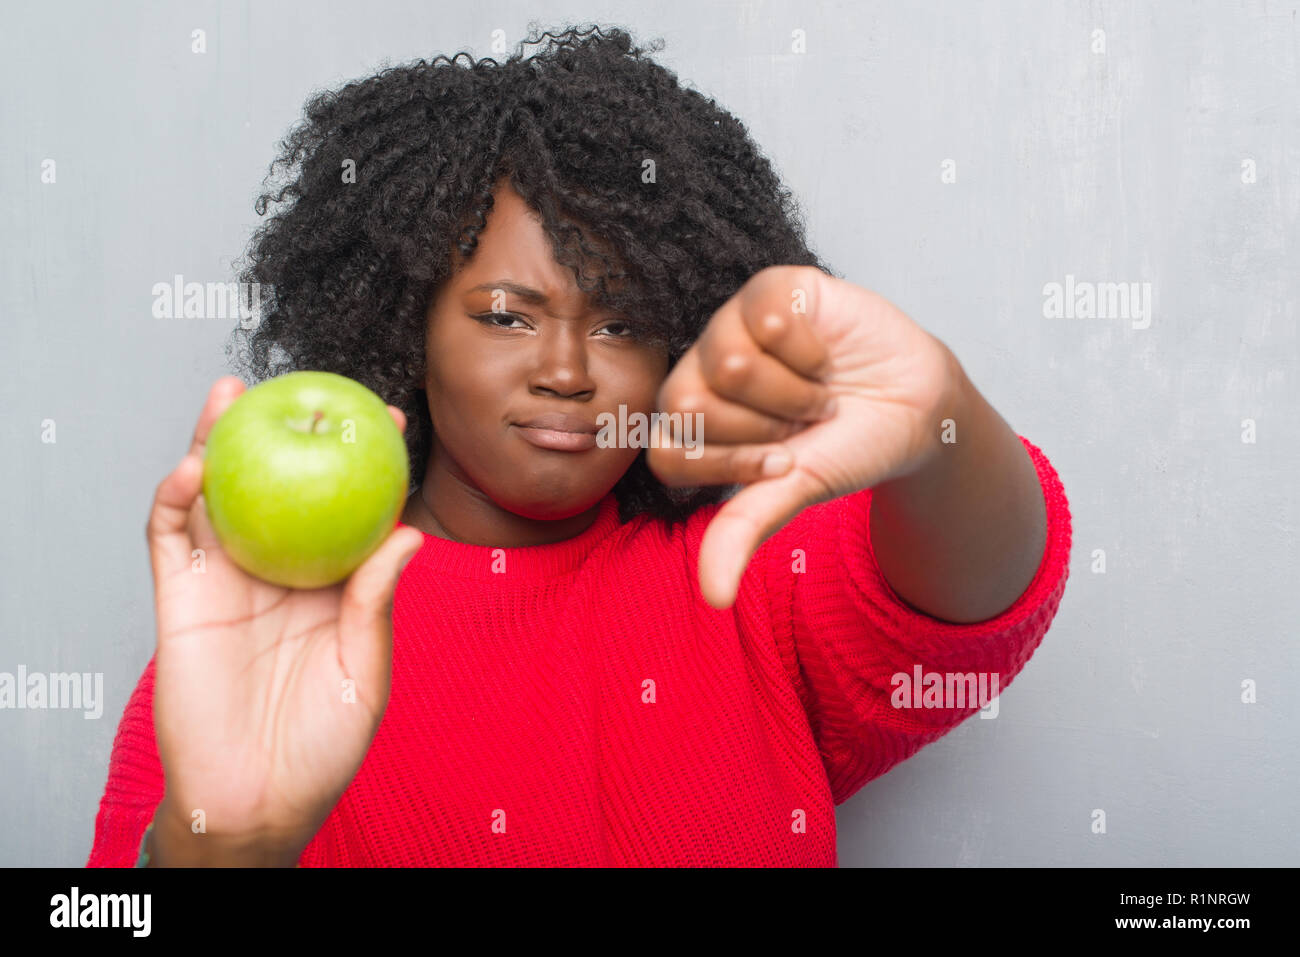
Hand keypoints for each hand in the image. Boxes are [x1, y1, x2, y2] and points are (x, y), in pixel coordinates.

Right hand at [145, 377, 424, 860]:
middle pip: (275, 489)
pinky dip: (175, 499)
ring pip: (217, 499)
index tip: (386, 419)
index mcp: (328, 586)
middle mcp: (277, 573)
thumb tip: (406, 535)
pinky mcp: (181, 600)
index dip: (361, 464)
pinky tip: (194, 468)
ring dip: (214, 444)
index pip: (343, 509)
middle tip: (301, 385)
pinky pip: (171, 540)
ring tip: (227, 395)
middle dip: (281, 434)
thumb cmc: (321, 748)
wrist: (259, 802)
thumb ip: (375, 603)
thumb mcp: (365, 671)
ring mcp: (226, 583)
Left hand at [647, 265, 958, 609]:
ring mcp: (731, 324)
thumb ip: (745, 530)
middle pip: (690, 404)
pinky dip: (810, 349)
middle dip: (765, 427)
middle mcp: (702, 370)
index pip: (667, 452)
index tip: (785, 462)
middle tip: (801, 422)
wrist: (917, 405)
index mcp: (694, 424)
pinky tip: (825, 353)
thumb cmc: (846, 446)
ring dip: (794, 391)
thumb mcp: (796, 491)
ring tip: (818, 389)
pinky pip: (766, 317)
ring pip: (729, 362)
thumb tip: (713, 596)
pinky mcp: (769, 288)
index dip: (731, 464)